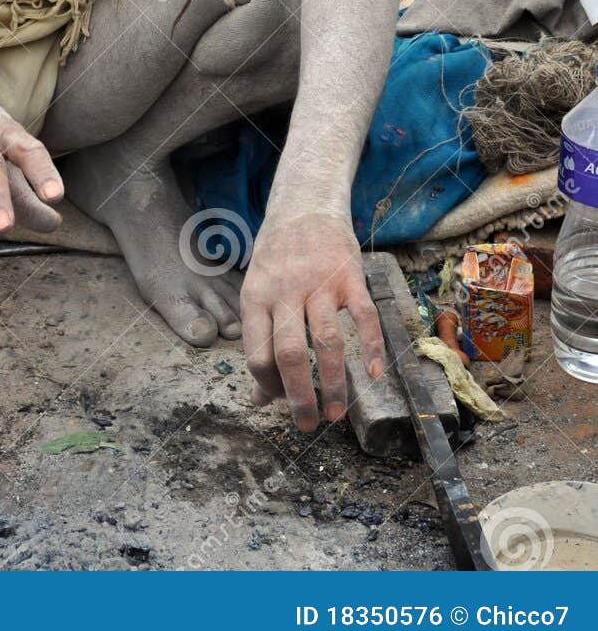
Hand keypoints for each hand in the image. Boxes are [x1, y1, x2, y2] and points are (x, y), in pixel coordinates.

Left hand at [240, 212, 383, 431]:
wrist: (304, 205)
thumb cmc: (277, 257)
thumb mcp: (258, 293)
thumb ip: (259, 342)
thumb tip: (258, 398)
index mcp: (255, 298)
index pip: (256, 355)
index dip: (268, 388)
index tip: (282, 403)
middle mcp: (285, 292)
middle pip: (289, 354)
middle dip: (299, 398)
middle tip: (308, 425)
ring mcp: (319, 283)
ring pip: (327, 342)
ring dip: (333, 384)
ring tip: (336, 414)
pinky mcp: (350, 276)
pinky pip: (364, 317)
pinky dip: (372, 348)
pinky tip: (375, 375)